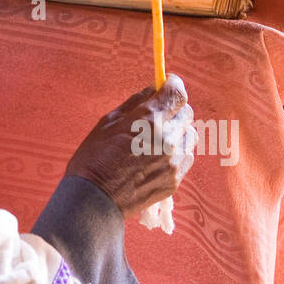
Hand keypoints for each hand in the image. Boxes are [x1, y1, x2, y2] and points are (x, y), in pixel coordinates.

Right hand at [64, 74, 196, 217]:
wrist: (95, 199)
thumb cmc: (94, 157)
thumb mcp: (108, 122)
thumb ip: (135, 103)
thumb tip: (152, 89)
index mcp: (149, 120)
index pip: (178, 94)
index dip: (173, 85)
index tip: (166, 84)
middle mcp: (167, 139)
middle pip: (187, 113)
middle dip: (173, 109)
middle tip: (157, 114)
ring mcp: (173, 162)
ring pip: (188, 135)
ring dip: (177, 131)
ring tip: (157, 138)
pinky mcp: (175, 180)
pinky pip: (185, 157)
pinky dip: (176, 152)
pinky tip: (157, 156)